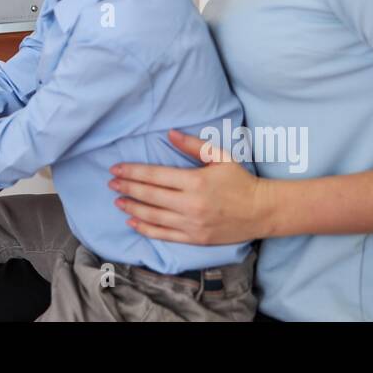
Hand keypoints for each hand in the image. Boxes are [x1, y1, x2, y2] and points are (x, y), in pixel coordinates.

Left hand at [108, 129, 271, 245]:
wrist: (261, 211)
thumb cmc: (240, 181)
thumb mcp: (220, 157)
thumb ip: (193, 145)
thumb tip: (170, 133)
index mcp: (195, 181)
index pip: (155, 176)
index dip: (132, 172)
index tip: (116, 169)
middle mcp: (191, 204)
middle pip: (150, 196)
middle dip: (127, 188)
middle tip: (111, 183)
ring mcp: (192, 224)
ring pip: (154, 216)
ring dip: (132, 208)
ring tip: (117, 200)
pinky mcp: (195, 239)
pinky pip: (165, 235)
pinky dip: (146, 229)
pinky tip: (133, 221)